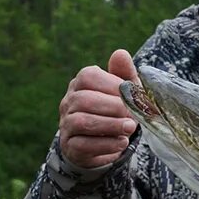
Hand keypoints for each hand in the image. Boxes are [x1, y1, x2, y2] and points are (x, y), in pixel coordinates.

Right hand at [58, 49, 139, 167]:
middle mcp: (68, 101)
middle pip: (84, 100)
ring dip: (110, 125)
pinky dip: (106, 144)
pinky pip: (82, 144)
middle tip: (132, 115)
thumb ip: (124, 73)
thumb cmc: (116, 110)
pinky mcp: (70, 146)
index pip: (89, 77)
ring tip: (130, 128)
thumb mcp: (124, 91)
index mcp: (81, 83)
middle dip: (113, 107)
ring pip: (82, 122)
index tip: (131, 96)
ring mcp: (66, 124)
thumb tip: (121, 53)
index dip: (112, 85)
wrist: (105, 142)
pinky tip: (121, 142)